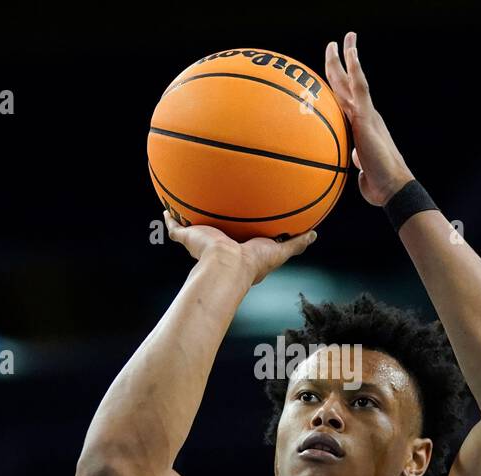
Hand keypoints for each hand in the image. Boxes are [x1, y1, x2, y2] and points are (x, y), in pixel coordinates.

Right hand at [163, 212, 316, 285]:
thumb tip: (314, 235)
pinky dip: (169, 218)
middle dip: (213, 223)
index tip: (243, 219)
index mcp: (237, 249)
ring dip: (189, 219)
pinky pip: (175, 227)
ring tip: (186, 204)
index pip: (238, 237)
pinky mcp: (188, 238)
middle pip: (214, 231)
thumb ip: (296, 244)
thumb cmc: (253, 263)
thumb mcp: (279, 251)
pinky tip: (166, 208)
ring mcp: (202, 242)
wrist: (227, 266)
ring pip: (193, 228)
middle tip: (215, 209)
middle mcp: (219, 245)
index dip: (240, 229)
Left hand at [324, 32, 414, 206]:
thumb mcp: (363, 170)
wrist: (392, 186)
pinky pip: (360, 87)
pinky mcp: (367, 116)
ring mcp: (366, 114)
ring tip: (342, 39)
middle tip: (335, 44)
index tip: (334, 72)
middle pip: (346, 84)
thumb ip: (358, 162)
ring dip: (345, 58)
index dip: (339, 84)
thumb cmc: (379, 185)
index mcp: (362, 126)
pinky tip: (351, 52)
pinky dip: (355, 68)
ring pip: (351, 80)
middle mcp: (364, 115)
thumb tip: (356, 164)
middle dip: (339, 64)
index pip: (346, 100)